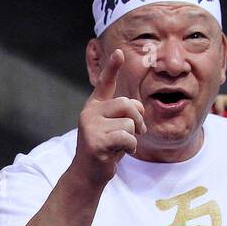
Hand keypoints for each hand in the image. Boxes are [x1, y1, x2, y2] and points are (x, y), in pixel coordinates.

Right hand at [73, 49, 145, 186]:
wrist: (88, 173)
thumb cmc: (106, 148)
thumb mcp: (116, 127)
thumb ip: (126, 113)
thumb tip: (138, 107)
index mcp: (95, 105)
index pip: (105, 83)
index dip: (112, 67)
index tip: (119, 52)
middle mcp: (89, 112)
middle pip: (127, 104)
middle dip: (138, 119)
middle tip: (137, 132)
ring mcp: (90, 127)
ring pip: (128, 123)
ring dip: (132, 137)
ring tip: (121, 145)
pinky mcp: (95, 142)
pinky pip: (126, 138)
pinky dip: (130, 147)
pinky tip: (120, 153)